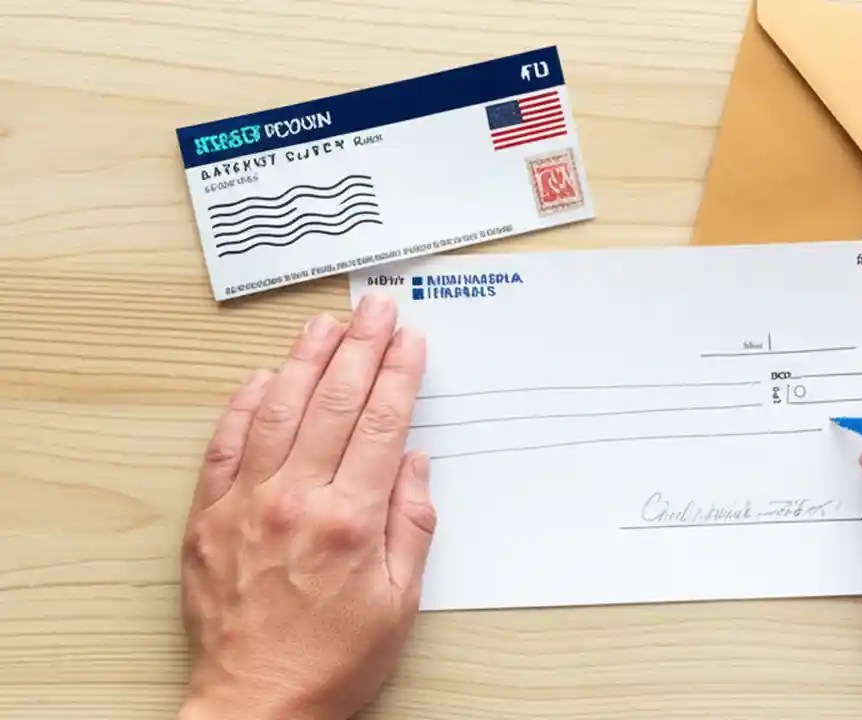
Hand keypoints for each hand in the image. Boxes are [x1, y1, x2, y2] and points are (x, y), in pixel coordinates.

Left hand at [179, 295, 433, 719]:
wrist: (256, 704)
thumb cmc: (332, 662)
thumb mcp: (399, 603)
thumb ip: (412, 525)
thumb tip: (414, 463)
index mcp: (350, 520)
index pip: (381, 423)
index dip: (399, 373)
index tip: (410, 341)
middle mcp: (296, 500)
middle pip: (335, 402)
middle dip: (361, 347)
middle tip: (375, 308)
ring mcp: (247, 503)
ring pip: (279, 410)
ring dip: (306, 360)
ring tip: (325, 325)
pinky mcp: (209, 516)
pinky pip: (225, 445)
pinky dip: (244, 406)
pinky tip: (263, 378)